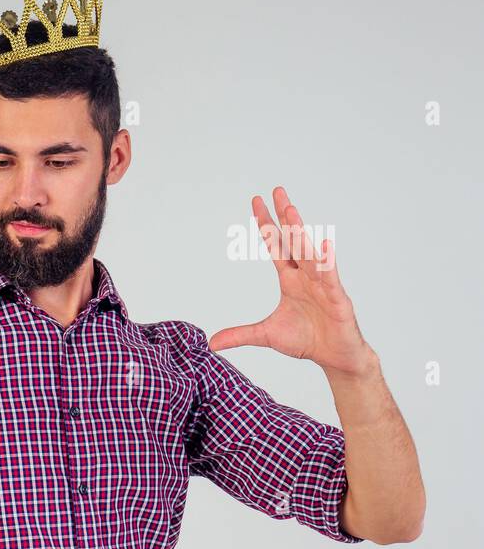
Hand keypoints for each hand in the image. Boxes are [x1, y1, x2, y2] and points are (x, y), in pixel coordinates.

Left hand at [210, 185, 376, 376]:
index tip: (257, 202)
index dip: (267, 226)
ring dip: (300, 233)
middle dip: (284, 217)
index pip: (276, 247)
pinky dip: (326, 262)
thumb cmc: (306, 340)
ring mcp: (322, 285)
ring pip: (309, 254)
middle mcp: (306, 276)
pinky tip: (323, 244)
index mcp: (291, 279)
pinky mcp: (337, 299)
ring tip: (291, 211)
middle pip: (293, 242)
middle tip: (277, 191)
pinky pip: (330, 277)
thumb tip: (211, 343)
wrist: (335, 357)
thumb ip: (240, 335)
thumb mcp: (266, 335)